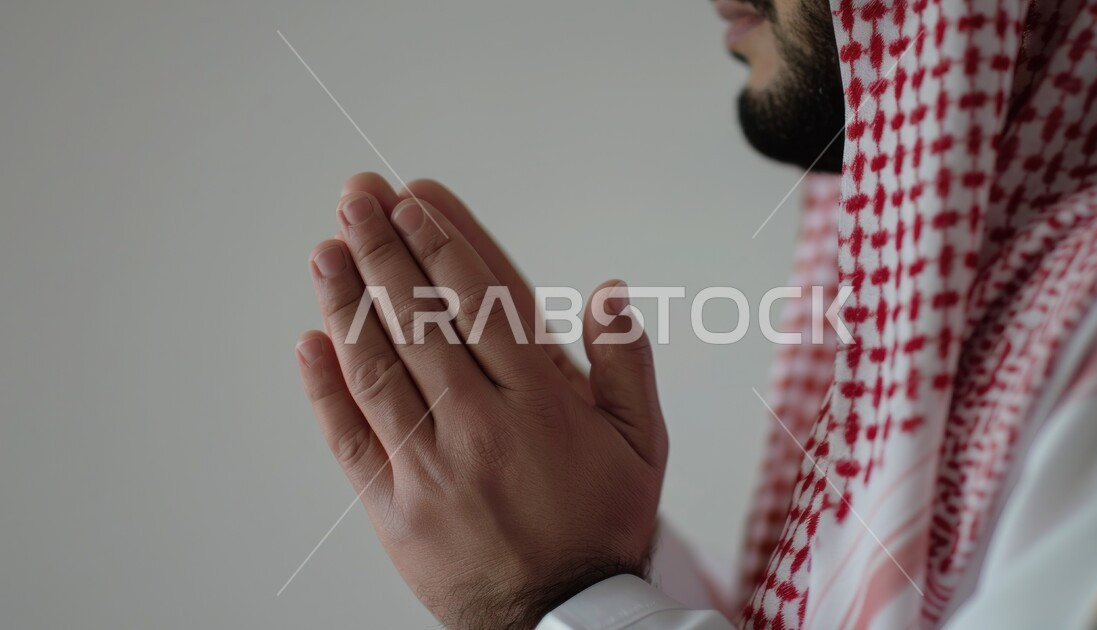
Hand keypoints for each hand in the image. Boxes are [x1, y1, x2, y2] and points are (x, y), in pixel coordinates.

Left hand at [295, 174, 667, 628]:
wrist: (563, 616)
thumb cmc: (601, 523)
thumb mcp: (642, 443)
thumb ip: (626, 363)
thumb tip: (609, 291)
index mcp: (540, 401)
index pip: (480, 303)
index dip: (441, 246)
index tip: (412, 203)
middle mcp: (480, 423)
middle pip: (421, 320)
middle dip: (384, 252)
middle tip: (356, 200)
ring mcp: (430, 464)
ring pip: (378, 368)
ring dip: (347, 303)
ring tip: (326, 250)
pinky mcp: (394, 505)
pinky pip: (351, 438)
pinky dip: (327, 389)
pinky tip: (310, 342)